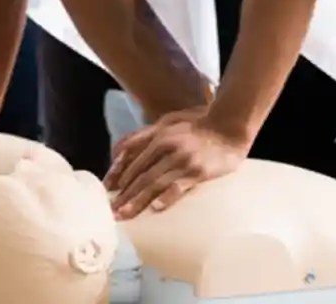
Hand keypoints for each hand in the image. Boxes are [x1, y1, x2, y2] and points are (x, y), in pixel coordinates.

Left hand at [104, 107, 248, 219]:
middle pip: (139, 174)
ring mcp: (181, 159)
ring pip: (154, 182)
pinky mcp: (198, 171)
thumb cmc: (198, 124)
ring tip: (125, 213)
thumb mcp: (167, 121)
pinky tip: (156, 208)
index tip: (107, 189)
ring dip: (137, 200)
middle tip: (111, 210)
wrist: (229, 127)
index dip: (117, 174)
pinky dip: (167, 197)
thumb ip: (145, 134)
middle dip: (123, 194)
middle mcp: (165, 147)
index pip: (130, 157)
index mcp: (156, 136)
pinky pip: (179, 186)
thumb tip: (121, 150)